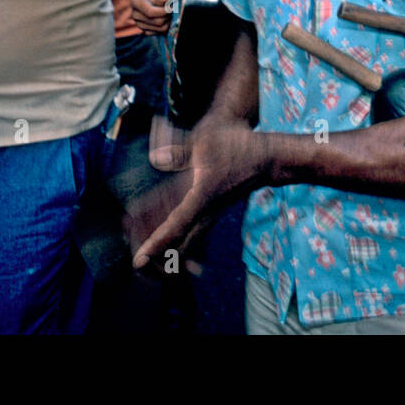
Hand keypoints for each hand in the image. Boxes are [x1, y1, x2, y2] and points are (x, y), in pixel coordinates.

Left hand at [131, 111, 267, 268]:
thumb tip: (155, 158)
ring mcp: (213, 214)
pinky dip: (180, 246)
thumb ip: (179, 151)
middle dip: (158, 258)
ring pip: (189, 244)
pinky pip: (195, 237)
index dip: (156, 244)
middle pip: (181, 246)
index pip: (176, 226)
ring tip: (148, 259)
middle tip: (137, 264)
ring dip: (168, 253)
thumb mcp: (206, 140)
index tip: (139, 260)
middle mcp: (208, 212)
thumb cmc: (239, 146)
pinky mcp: (214, 212)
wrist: (267, 157)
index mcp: (203, 197)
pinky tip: (175, 254)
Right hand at [132, 0, 174, 34]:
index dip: (164, 11)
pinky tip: (165, 17)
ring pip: (161, 28)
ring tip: (168, 11)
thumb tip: (164, 0)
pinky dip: (166, 24)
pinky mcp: (146, 30)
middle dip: (168, 15)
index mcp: (135, 2)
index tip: (171, 5)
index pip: (150, 12)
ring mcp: (140, 24)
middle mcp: (135, 14)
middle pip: (157, 22)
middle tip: (171, 7)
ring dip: (168, 19)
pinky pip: (160, 32)